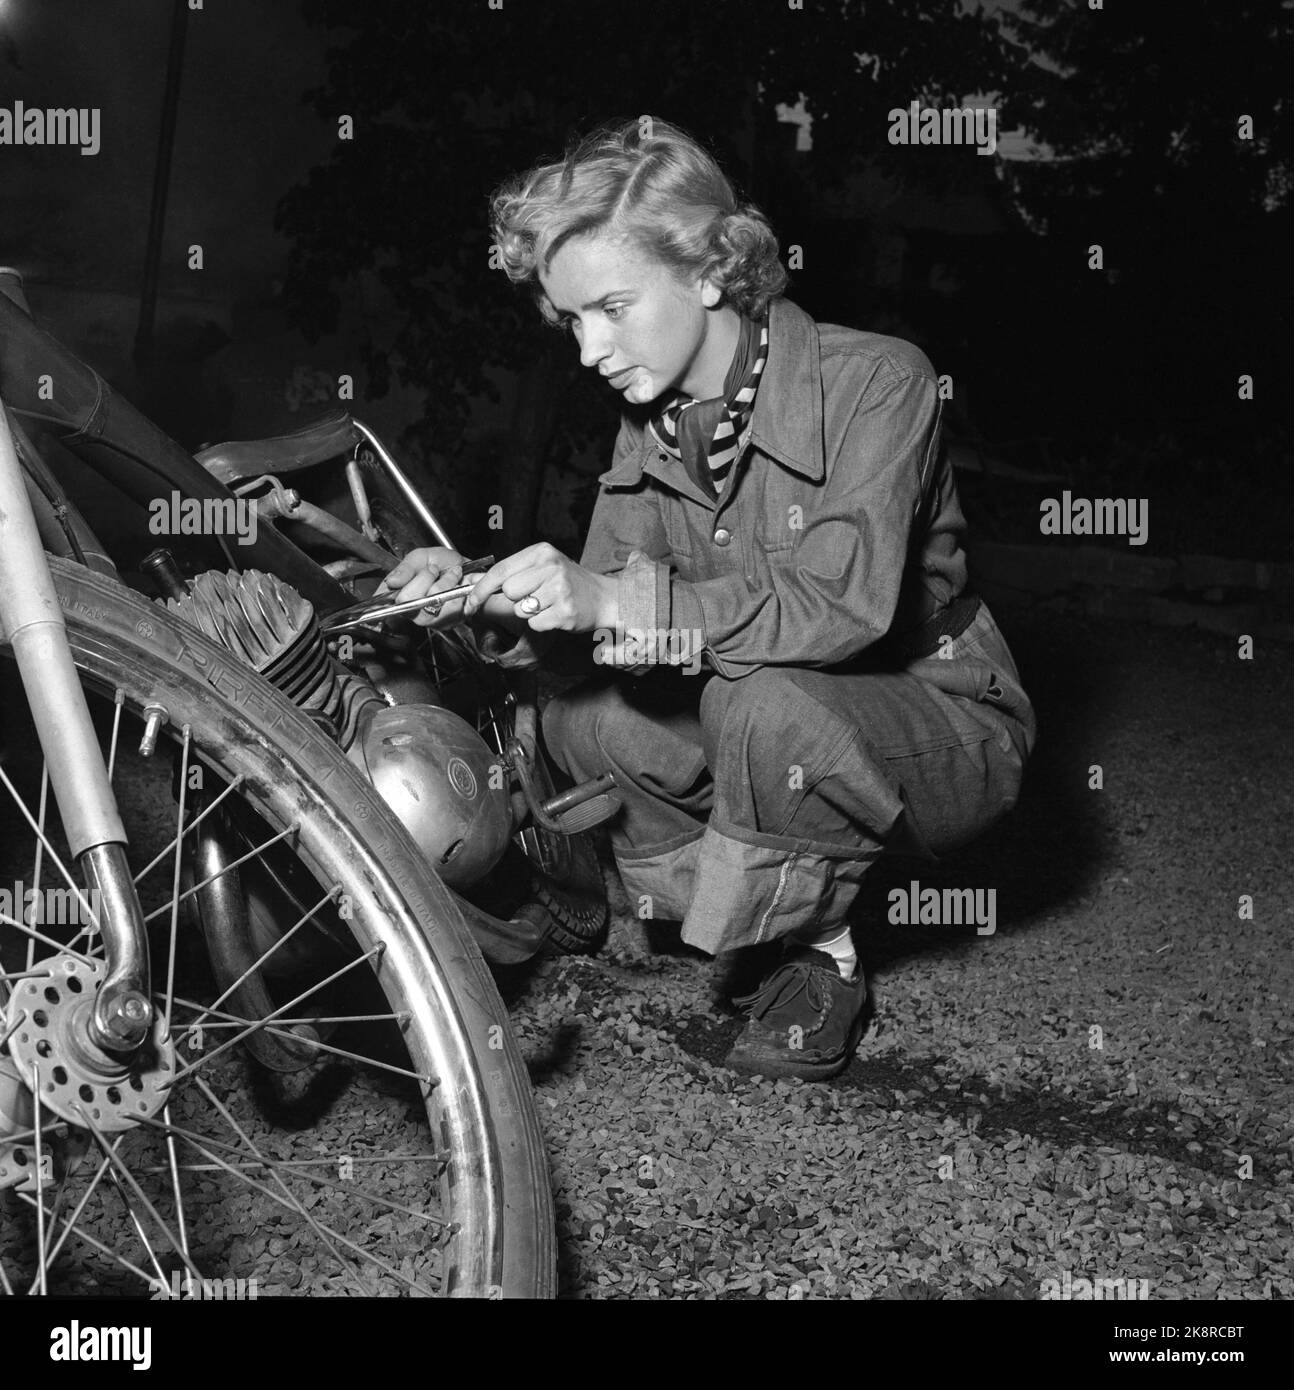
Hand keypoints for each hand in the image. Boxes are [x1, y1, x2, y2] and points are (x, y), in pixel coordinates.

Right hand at [378, 546, 467, 628]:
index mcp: (399, 594)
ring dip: (447, 583)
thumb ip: (406, 567)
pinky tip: (458, 586)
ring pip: (435, 603)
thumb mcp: (422, 557)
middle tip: (435, 570)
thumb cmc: (444, 564)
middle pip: (409, 601)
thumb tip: (392, 581)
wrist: (470, 571)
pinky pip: (454, 607)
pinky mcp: (450, 622)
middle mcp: (412, 611)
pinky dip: (460, 591)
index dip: (386, 597)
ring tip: (451, 575)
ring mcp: (430, 620)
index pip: (384, 602)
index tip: (398, 583)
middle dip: (426, 578)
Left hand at [463, 543, 618, 633]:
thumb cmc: (569, 582)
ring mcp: (559, 590)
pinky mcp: (564, 612)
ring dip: (530, 612)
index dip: (481, 589)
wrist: (603, 597)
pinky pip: (535, 624)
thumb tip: (474, 583)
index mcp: (542, 552)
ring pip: (520, 610)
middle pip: (508, 591)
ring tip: (549, 604)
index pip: (500, 570)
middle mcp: (551, 568)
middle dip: (516, 599)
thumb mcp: (542, 567)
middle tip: (535, 596)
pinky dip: (542, 624)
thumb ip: (511, 573)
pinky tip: (556, 614)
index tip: (470, 602)